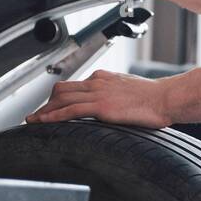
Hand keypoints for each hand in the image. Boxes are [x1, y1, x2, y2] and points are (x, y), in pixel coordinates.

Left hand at [26, 70, 171, 128]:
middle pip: (62, 89)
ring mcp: (98, 93)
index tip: (51, 106)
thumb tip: (114, 108)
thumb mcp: (132, 93)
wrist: (167, 98)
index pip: (74, 85)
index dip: (58, 97)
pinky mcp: (101, 106)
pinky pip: (70, 110)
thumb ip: (117, 98)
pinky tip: (44, 123)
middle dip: (46, 103)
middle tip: (36, 115)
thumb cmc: (156, 99)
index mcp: (104, 78)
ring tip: (33, 121)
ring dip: (45, 110)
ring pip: (61, 98)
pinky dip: (53, 116)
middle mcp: (97, 82)